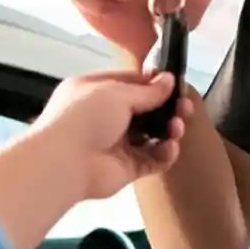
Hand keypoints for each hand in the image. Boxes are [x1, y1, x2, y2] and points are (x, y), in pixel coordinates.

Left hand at [32, 70, 195, 200]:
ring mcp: (117, 143)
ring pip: (152, 135)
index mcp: (97, 92)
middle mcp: (106, 117)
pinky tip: (170, 147)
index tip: (176, 85)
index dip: (154, 84)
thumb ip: (148, 90)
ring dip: (169, 130)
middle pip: (146, 110)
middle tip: (185, 109)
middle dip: (168, 108)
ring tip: (177, 128)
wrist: (64, 163)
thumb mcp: (117, 93)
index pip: (132, 83)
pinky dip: (164, 153)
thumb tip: (170, 80)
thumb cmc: (85, 117)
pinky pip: (152, 159)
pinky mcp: (126, 168)